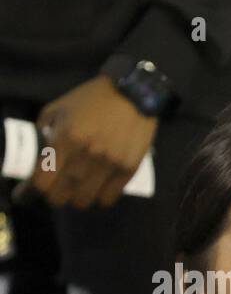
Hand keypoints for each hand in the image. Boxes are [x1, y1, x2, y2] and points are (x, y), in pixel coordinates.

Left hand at [31, 76, 157, 208]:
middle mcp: (86, 154)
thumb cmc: (92, 99)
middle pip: (63, 194)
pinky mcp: (127, 169)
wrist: (132, 93)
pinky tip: (99, 190)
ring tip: (79, 192)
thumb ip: (46, 130)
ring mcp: (109, 164)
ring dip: (79, 200)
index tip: (36, 190)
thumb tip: (43, 154)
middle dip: (56, 197)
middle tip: (58, 192)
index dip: (37, 189)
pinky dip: (100, 198)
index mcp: (65, 138)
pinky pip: (109, 197)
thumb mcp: (59, 108)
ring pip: (86, 199)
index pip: (44, 180)